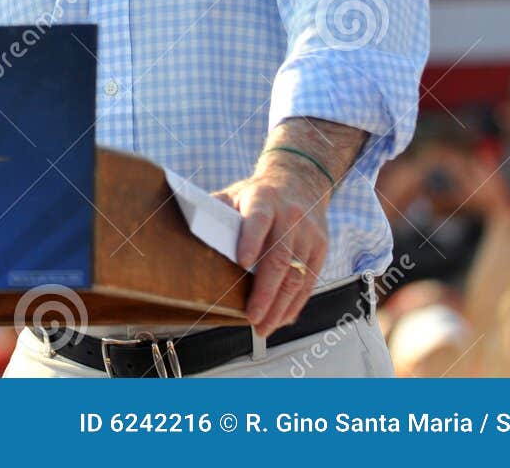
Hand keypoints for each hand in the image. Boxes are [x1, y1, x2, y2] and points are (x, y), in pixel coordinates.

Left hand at [211, 154, 331, 336]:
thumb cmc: (259, 194)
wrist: (299, 182)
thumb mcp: (235, 193)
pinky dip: (295, 304)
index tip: (242, 262)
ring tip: (263, 327)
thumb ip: (215, 211)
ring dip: (280, 306)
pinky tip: (282, 318)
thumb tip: (189, 227)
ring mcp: (308, 234)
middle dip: (265, 291)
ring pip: (297, 275)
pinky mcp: (320, 249)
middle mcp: (290, 216)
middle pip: (280, 257)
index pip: (258, 219)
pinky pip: (309, 282)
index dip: (251, 241)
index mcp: (264, 199)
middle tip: (251, 316)